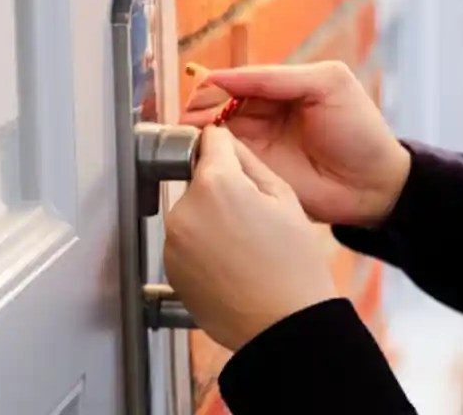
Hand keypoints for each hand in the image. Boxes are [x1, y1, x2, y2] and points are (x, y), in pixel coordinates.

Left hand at [164, 126, 336, 351]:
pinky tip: (231, 262)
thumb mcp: (285, 198)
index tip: (234, 157)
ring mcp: (173, 241)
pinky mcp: (170, 266)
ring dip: (211, 217)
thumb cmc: (293, 266)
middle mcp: (185, 209)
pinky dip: (203, 245)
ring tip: (244, 244)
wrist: (281, 323)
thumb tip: (229, 145)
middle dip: (222, 188)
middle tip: (254, 215)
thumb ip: (251, 163)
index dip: (227, 147)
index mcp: (216, 184)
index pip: (211, 140)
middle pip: (200, 179)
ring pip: (193, 210)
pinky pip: (187, 240)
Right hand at [181, 62, 410, 227]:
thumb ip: (277, 78)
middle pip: (218, 104)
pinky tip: (201, 153)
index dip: (217, 85)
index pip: (237, 79)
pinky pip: (224, 160)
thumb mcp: (326, 84)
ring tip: (192, 134)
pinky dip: (208, 155)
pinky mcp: (255, 171)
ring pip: (215, 131)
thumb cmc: (359, 130)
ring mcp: (257, 143)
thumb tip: (226, 76)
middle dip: (200, 108)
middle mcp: (263, 112)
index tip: (202, 94)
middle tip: (192, 119)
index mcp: (280, 87)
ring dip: (198, 131)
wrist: (373, 184)